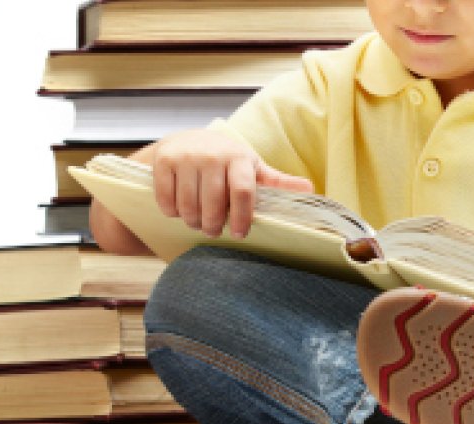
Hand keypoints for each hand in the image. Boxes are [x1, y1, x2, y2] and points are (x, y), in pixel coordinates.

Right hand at [151, 128, 313, 237]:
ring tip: (199, 224)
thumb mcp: (253, 168)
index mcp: (239, 158)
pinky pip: (166, 199)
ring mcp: (186, 157)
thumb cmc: (227, 161)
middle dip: (214, 225)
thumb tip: (310, 189)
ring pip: (189, 205)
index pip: (242, 191)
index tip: (240, 234)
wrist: (187, 140)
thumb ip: (277, 182)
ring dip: (193, 222)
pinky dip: (172, 212)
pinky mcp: (163, 161)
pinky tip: (179, 211)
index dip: (242, 217)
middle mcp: (212, 155)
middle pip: (213, 203)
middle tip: (215, 232)